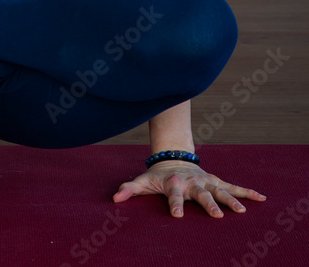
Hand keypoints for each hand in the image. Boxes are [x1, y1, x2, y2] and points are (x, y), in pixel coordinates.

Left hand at [113, 160, 265, 217]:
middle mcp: (193, 182)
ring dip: (231, 200)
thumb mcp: (143, 181)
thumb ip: (130, 189)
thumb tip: (115, 199)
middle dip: (209, 204)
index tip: (178, 216)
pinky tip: (261, 198)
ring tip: (242, 212)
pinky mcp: (216, 181)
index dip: (175, 205)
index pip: (174, 196)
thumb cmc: (157, 176)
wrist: (173, 158)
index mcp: (175, 184)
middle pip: (202, 194)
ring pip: (220, 191)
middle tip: (218, 216)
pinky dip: (247, 192)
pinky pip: (233, 187)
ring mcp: (206, 181)